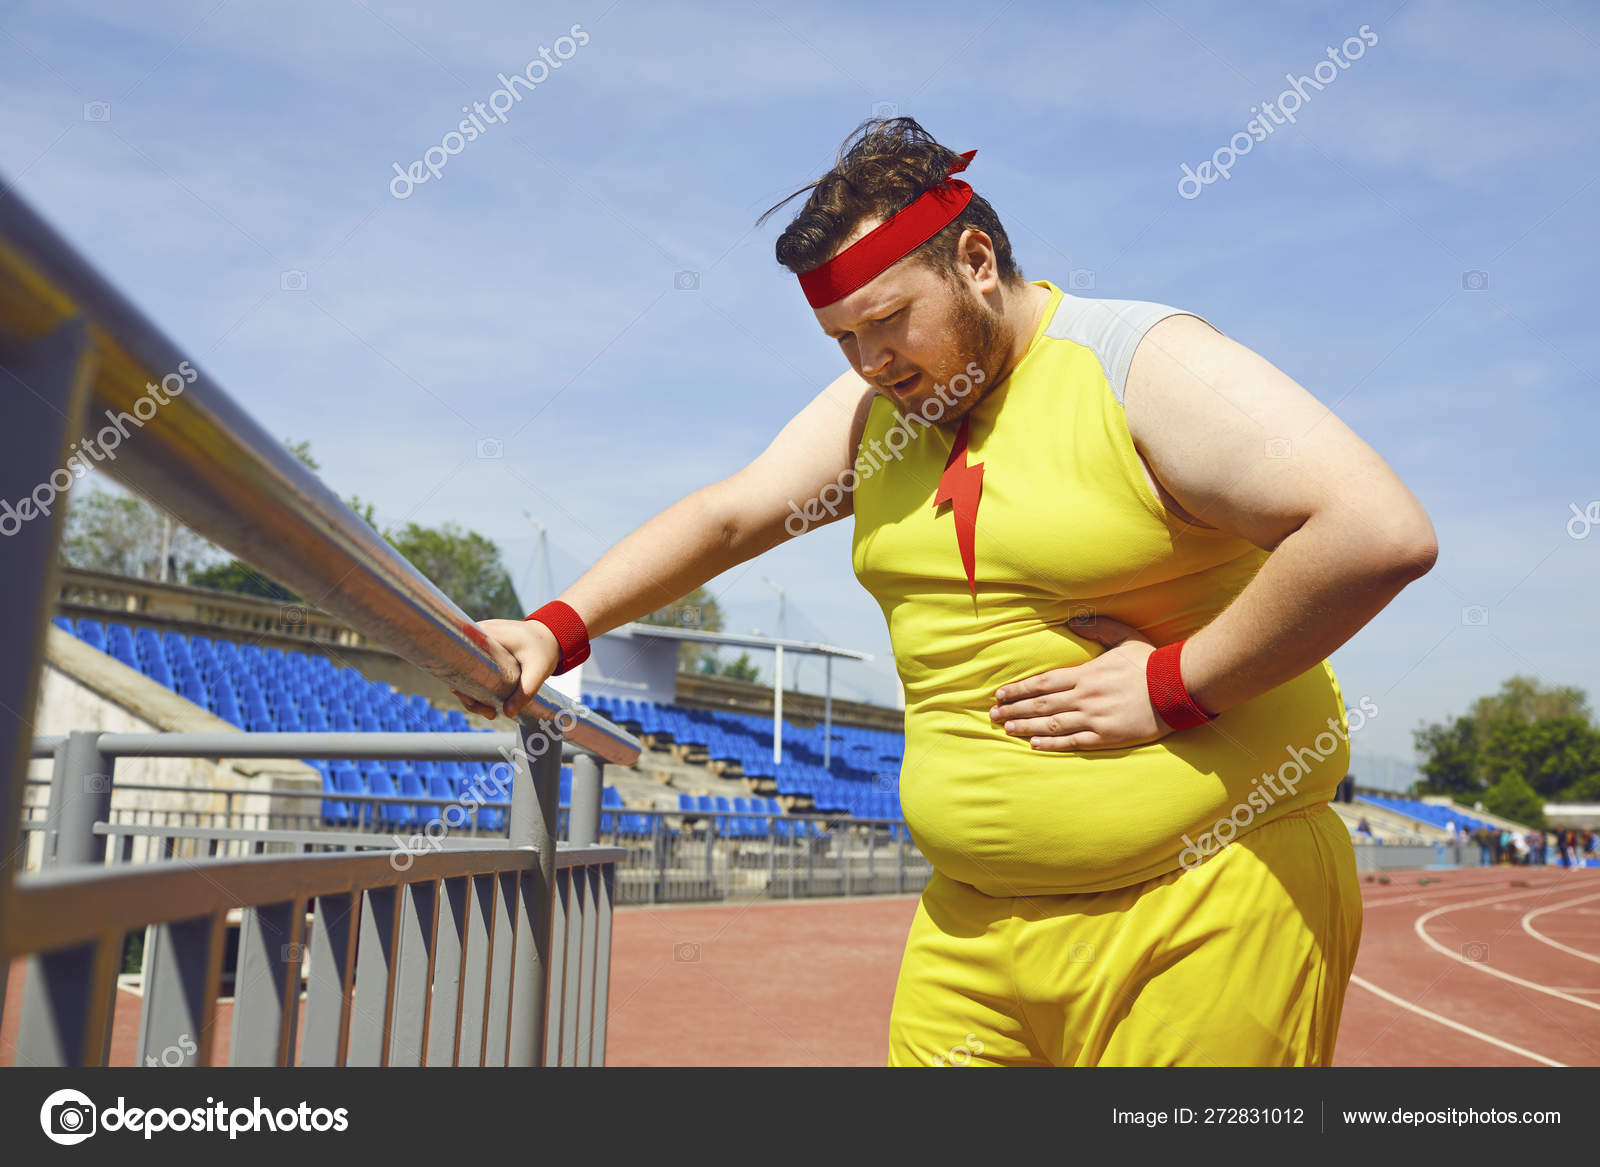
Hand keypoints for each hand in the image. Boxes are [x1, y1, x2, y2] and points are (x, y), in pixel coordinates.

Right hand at [450, 618, 561, 720]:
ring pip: (466, 671)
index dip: (459, 680)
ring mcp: (480, 642)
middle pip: (460, 667)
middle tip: (488, 712)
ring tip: (491, 712)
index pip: (460, 657)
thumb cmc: (544, 649)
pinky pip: (474, 669)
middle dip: (468, 694)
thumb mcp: (538, 670)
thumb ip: (526, 691)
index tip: (472, 700)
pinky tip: (490, 702)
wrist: (551, 636)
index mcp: (486, 634)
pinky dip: (478, 686)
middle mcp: (478, 635)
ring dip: (473, 693)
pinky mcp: (484, 650)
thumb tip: (508, 713)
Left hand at [988, 615, 1172, 750]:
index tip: (1000, 694)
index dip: (1019, 689)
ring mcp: (1095, 718)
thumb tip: (1073, 620)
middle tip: (993, 715)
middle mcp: (1085, 697)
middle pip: (1041, 705)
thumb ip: (1098, 627)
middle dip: (1014, 709)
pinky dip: (1052, 743)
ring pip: (1052, 724)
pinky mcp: (1107, 736)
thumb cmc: (1151, 662)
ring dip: (1026, 727)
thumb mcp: (1124, 637)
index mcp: (1086, 674)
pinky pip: (1074, 741)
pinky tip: (1035, 744)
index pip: (1043, 683)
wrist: (1177, 688)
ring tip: (1007, 729)